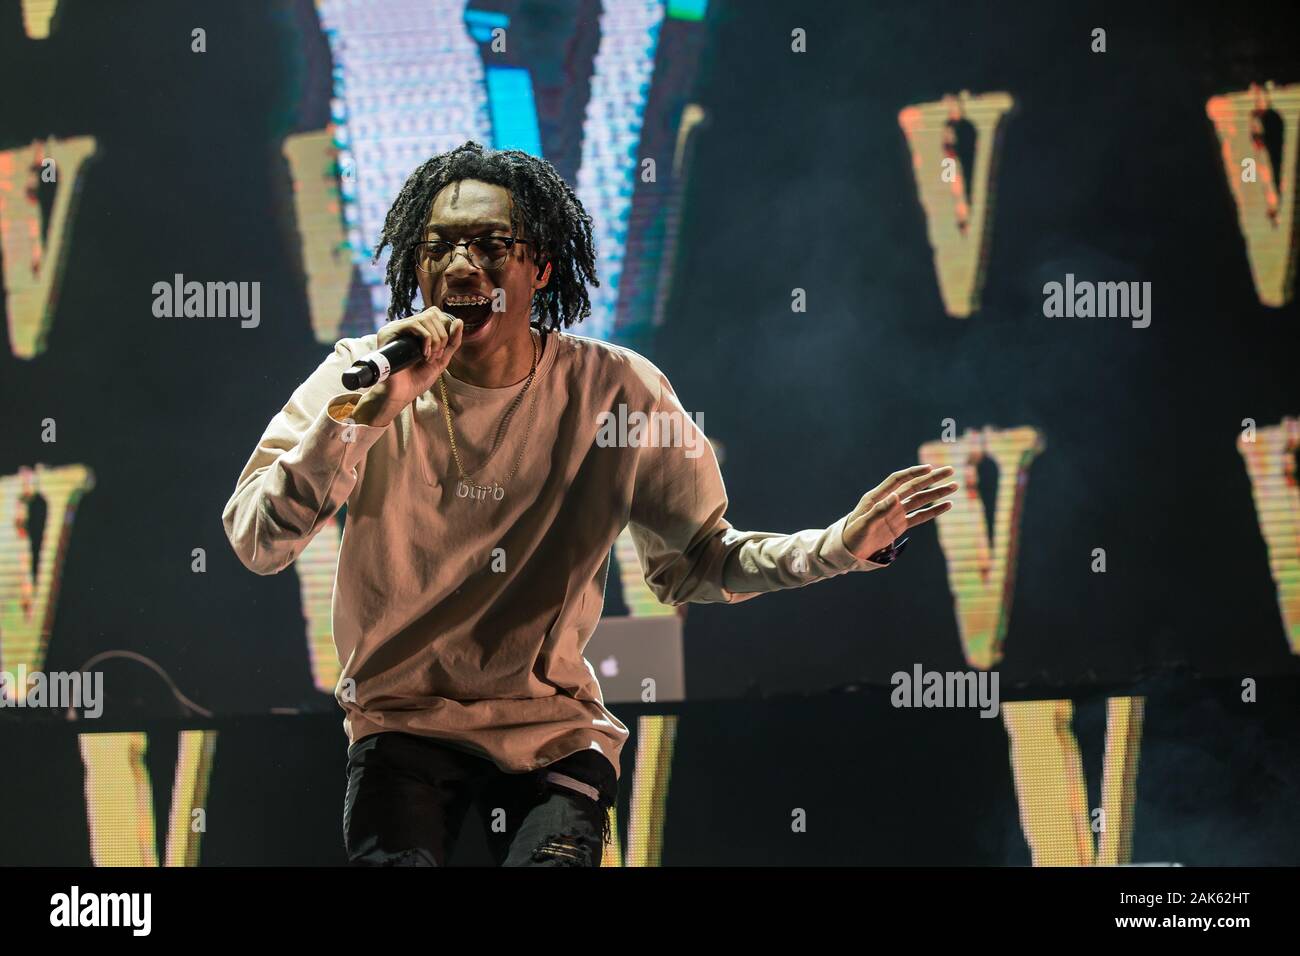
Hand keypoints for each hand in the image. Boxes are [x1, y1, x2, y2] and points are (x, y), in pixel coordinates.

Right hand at [354, 308, 462, 424]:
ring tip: (429, 357)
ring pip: (425, 319)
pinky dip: (426, 338)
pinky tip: (423, 354)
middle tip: (436, 356)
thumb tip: (459, 321)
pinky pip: (414, 324)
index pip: (435, 314)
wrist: (400, 393)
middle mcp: (405, 326)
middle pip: (433, 314)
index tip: (443, 350)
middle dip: (442, 336)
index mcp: (416, 330)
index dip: (446, 328)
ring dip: (435, 340)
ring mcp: (396, 328)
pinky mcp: (389, 332)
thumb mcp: (441, 359)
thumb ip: (452, 342)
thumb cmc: (418, 379)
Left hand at [841, 464, 957, 560]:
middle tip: (950, 471)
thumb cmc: (851, 536)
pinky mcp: (900, 525)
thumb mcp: (863, 524)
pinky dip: (933, 511)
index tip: (929, 469)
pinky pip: (920, 516)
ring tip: (954, 486)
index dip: (913, 473)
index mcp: (877, 497)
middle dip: (932, 478)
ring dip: (936, 493)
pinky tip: (947, 505)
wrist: (849, 551)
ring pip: (920, 500)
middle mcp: (888, 501)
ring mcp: (895, 513)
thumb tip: (895, 496)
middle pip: (913, 486)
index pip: (898, 480)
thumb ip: (879, 510)